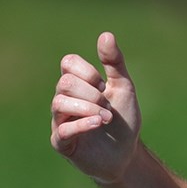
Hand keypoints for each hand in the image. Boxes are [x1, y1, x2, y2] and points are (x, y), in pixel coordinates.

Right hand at [50, 32, 141, 182]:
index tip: (103, 84)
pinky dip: (81, 124)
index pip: (68, 62)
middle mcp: (64, 100)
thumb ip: (114, 62)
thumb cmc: (123, 119)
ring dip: (88, 108)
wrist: (127, 153)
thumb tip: (106, 34)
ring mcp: (60, 121)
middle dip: (90, 93)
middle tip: (107, 105)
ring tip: (107, 118)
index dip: (87, 70)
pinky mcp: (62, 143)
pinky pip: (61, 130)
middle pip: (65, 83)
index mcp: (77, 84)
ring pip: (59, 103)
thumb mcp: (123, 87)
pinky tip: (99, 124)